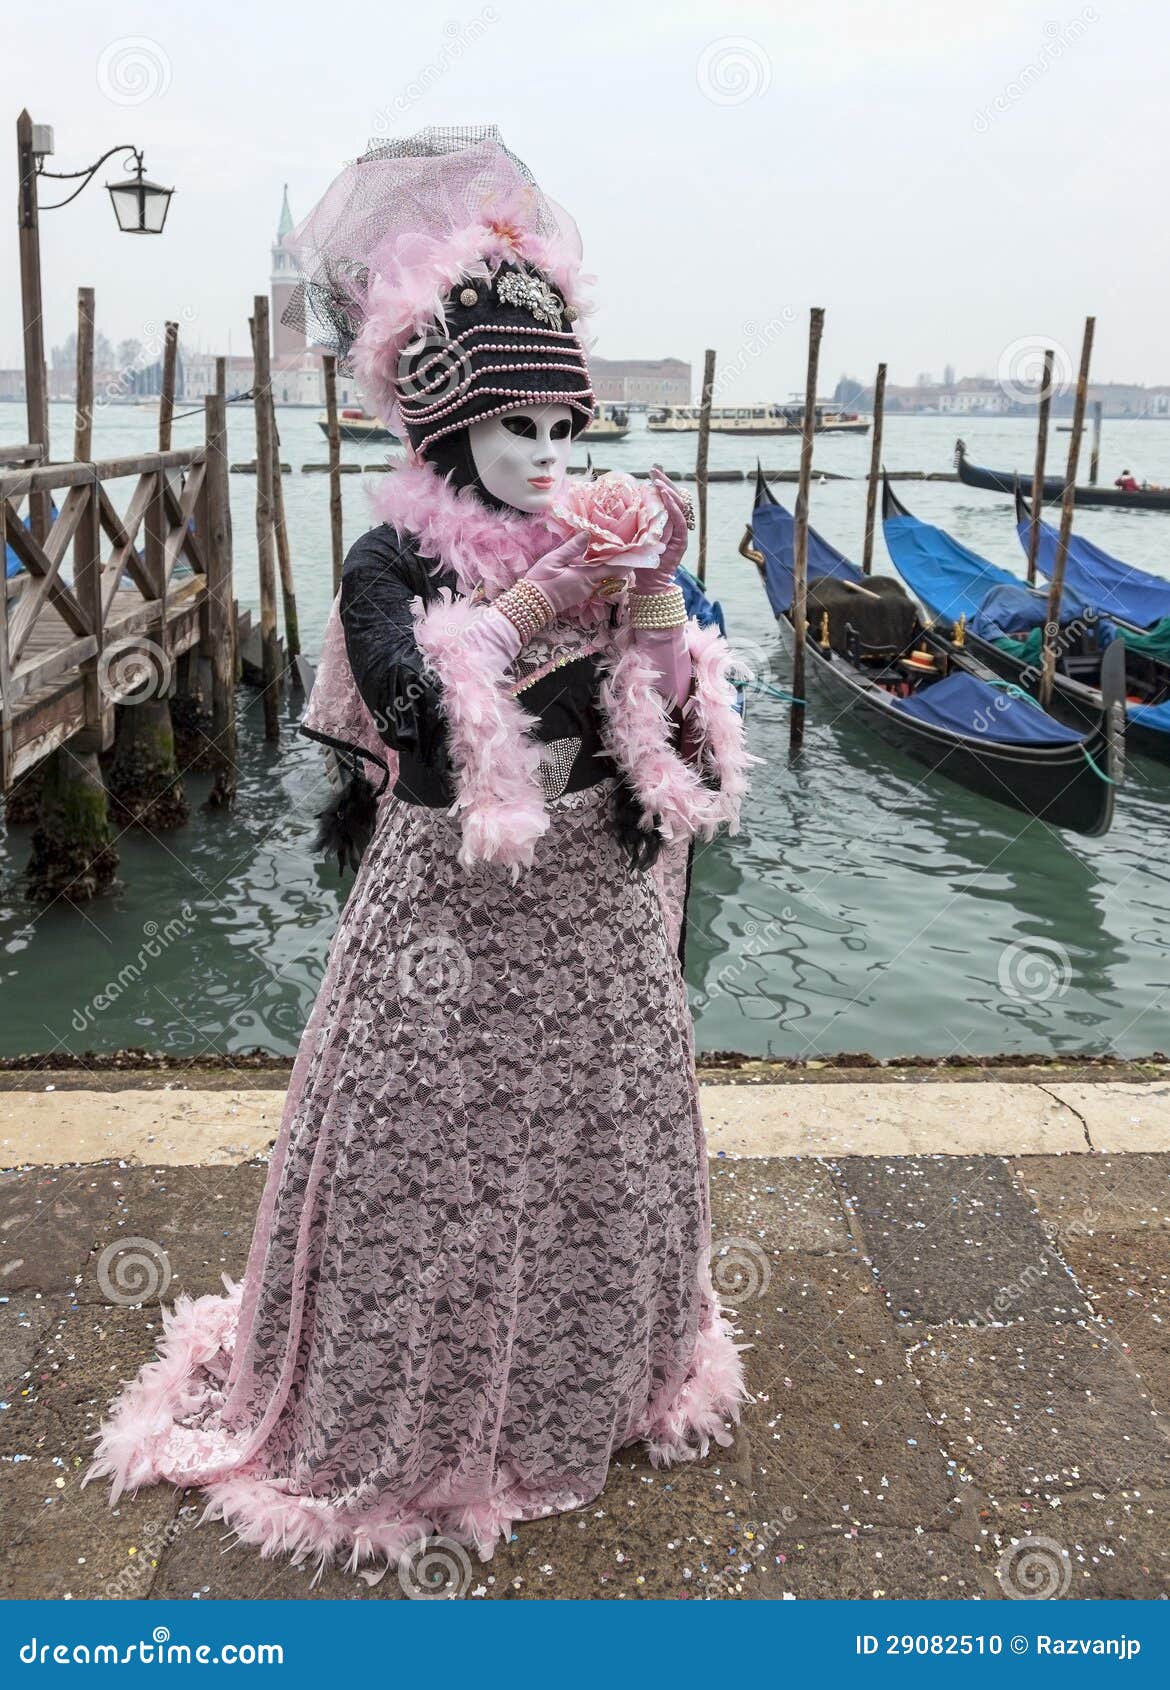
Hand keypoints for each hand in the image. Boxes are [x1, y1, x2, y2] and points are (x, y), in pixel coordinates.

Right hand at [524, 531, 631, 615]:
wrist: (531, 604)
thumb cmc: (541, 581)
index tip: (636, 553)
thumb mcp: (554, 560)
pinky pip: (595, 581)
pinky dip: (600, 571)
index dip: (625, 561)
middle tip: (629, 549)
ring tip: (616, 552)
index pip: (611, 569)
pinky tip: (598, 561)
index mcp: (585, 577)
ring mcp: (585, 592)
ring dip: (610, 566)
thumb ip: (572, 548)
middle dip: (621, 563)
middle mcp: (589, 586)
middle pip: (611, 574)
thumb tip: (587, 535)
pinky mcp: (580, 594)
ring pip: (604, 578)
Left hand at [643, 467, 690, 593]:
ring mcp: (680, 534)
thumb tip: (623, 505)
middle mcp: (676, 526)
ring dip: (669, 492)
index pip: (667, 498)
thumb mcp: (635, 536)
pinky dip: (674, 508)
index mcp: (666, 522)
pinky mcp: (681, 543)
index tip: (651, 472)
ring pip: (680, 507)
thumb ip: (635, 523)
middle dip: (665, 482)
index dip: (661, 484)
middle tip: (654, 470)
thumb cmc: (640, 561)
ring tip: (659, 482)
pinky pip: (679, 522)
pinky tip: (666, 497)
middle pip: (676, 498)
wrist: (649, 584)